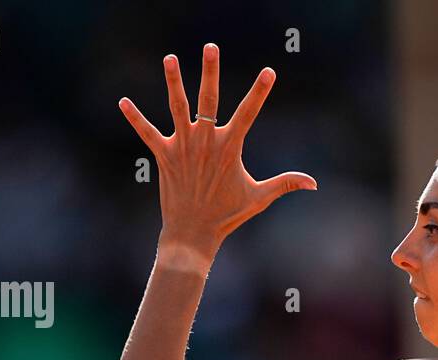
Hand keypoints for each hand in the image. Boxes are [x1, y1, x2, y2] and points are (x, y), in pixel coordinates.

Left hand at [118, 44, 317, 261]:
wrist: (193, 234)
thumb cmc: (227, 215)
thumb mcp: (259, 197)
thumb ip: (286, 184)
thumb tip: (315, 184)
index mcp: (230, 148)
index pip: (248, 114)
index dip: (259, 92)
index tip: (269, 71)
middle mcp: (206, 142)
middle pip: (208, 100)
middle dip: (210, 72)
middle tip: (211, 47)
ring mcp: (183, 147)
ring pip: (177, 108)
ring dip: (173, 82)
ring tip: (170, 58)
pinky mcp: (164, 156)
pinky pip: (147, 133)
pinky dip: (135, 118)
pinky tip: (122, 101)